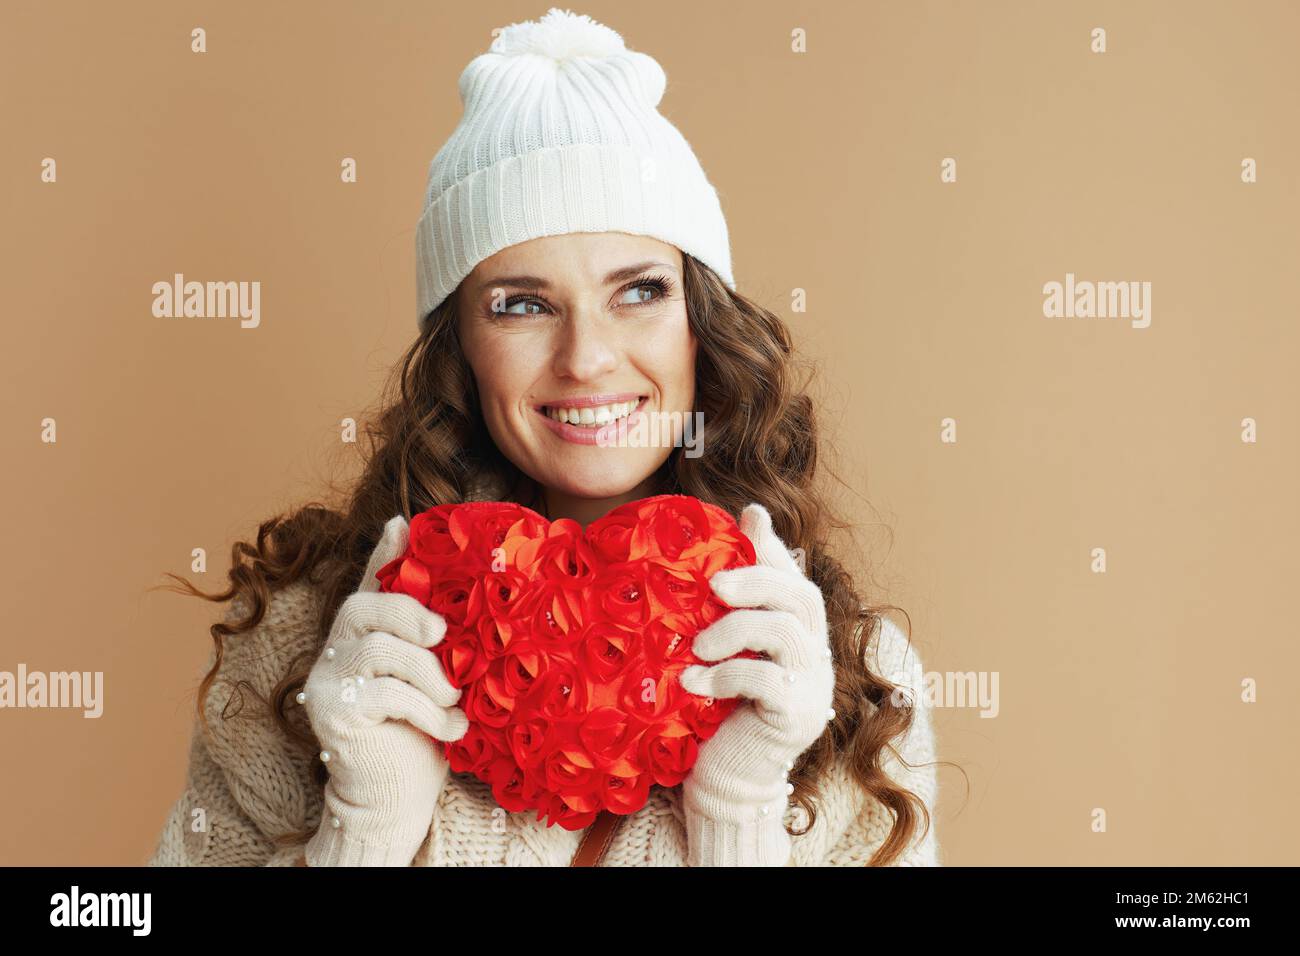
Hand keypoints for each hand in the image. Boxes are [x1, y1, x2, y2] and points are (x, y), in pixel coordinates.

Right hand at [302, 515, 468, 865]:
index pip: (369, 584)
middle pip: (364, 606)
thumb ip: (438, 646)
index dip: (384, 553)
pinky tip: (447, 729)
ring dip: (428, 673)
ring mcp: (327, 682)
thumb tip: (460, 606)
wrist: (395, 800)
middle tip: (443, 637)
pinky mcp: (332, 713)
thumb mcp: (436, 682)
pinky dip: (427, 709)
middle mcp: (335, 652)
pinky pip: (386, 692)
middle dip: (410, 614)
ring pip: (380, 648)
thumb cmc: (420, 738)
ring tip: (451, 700)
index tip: (403, 526)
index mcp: (362, 636)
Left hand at [678, 503, 835, 864]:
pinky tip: (692, 683)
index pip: (794, 579)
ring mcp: (811, 686)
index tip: (748, 517)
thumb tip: (710, 561)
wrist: (724, 779)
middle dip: (757, 580)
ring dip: (736, 630)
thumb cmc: (716, 711)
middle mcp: (813, 655)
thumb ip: (720, 610)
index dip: (773, 548)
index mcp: (797, 634)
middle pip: (802, 596)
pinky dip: (726, 675)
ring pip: (787, 632)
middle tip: (713, 586)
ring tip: (696, 646)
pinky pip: (768, 680)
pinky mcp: (797, 716)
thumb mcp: (716, 653)